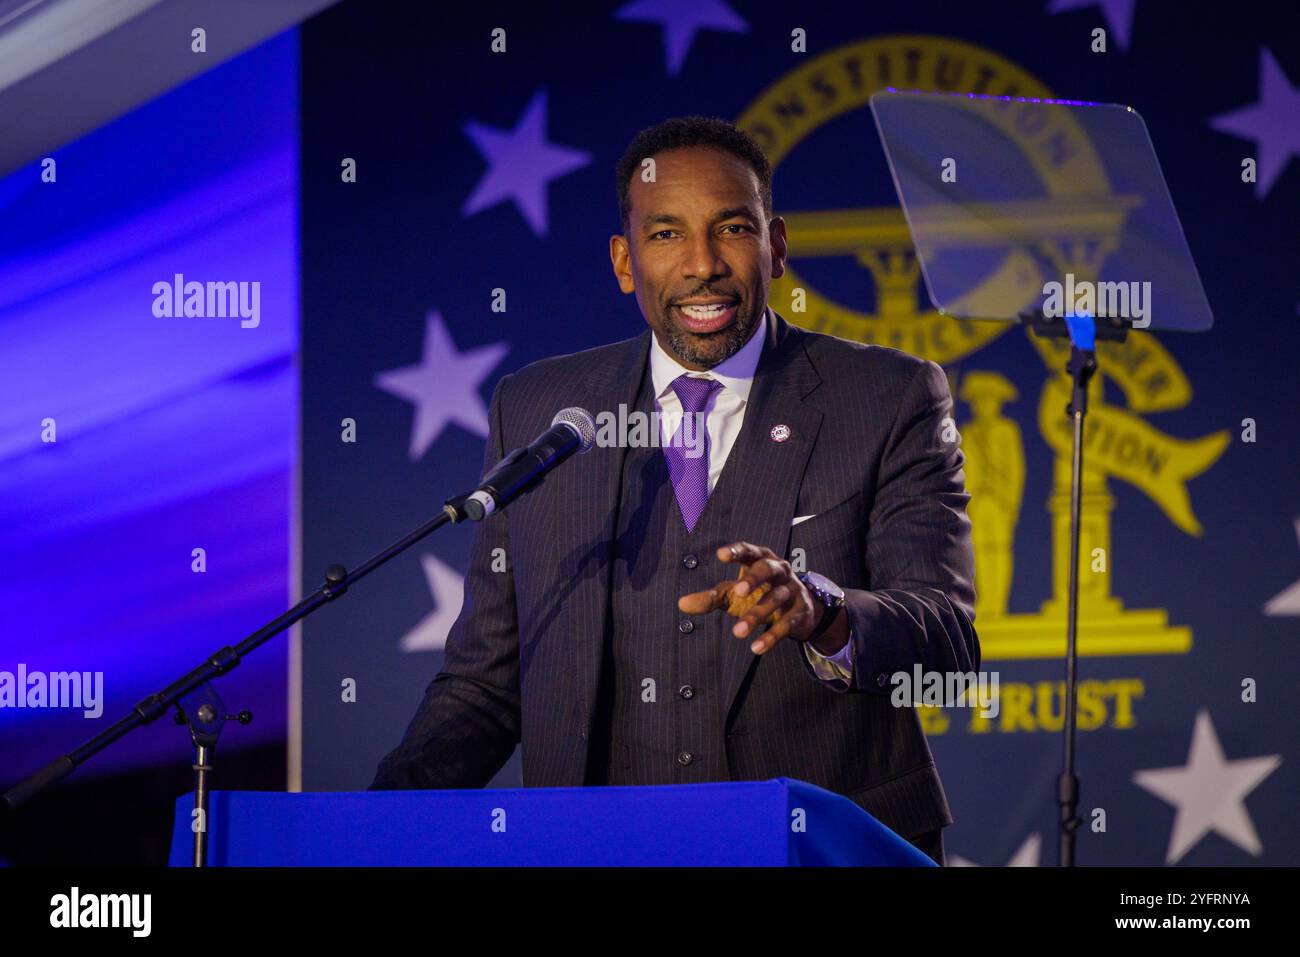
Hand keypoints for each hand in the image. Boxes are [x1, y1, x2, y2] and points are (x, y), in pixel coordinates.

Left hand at [677, 541, 819, 654]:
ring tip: (737, 632)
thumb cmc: (758, 594)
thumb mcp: (734, 594)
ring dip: (757, 615)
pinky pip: (787, 623)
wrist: (799, 612)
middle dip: (754, 578)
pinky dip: (772, 636)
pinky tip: (756, 648)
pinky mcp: (800, 612)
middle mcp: (780, 570)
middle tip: (738, 591)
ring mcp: (792, 590)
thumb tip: (681, 604)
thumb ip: (711, 597)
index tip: (721, 555)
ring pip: (776, 598)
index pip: (749, 551)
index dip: (737, 551)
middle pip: (768, 569)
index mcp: (761, 559)